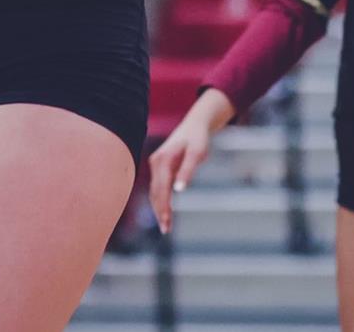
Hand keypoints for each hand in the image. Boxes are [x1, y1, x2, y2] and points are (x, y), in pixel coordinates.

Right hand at [146, 91, 230, 233]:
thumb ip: (187, 171)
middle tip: (166, 230)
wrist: (195, 124)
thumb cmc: (198, 138)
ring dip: (159, 208)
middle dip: (160, 211)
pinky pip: (158, 187)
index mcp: (163, 160)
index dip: (163, 207)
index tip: (166, 222)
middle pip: (155, 192)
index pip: (161, 189)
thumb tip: (179, 190)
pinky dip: (160, 200)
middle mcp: (156, 162)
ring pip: (155, 191)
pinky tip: (165, 212)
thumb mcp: (197, 153)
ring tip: (166, 226)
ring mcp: (156, 164)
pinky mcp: (159, 167)